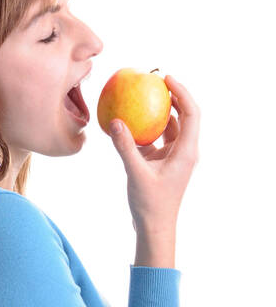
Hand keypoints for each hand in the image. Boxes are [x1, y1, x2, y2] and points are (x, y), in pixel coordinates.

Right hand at [109, 74, 199, 233]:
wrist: (154, 227)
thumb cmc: (150, 204)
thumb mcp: (135, 173)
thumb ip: (125, 147)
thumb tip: (114, 121)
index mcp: (186, 152)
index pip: (191, 114)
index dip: (182, 93)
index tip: (166, 79)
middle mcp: (184, 151)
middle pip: (185, 116)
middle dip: (173, 97)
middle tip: (155, 81)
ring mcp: (174, 157)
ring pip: (171, 127)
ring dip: (160, 112)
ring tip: (143, 97)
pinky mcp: (163, 163)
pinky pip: (158, 139)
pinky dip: (147, 129)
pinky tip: (130, 122)